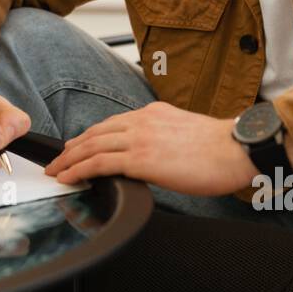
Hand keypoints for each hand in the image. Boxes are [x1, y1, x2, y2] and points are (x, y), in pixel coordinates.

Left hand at [44, 102, 254, 195]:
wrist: (236, 148)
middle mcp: (142, 121)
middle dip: (72, 148)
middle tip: (57, 160)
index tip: (78, 145)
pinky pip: (99, 163)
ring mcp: (139, 138)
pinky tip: (69, 178)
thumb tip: (155, 153)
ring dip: (69, 160)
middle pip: (95, 133)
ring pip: (92, 146)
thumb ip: (164, 136)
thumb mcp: (186, 131)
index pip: (112, 123)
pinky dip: (79, 170)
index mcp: (153, 113)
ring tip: (56, 171)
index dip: (90, 135)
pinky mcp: (141, 159)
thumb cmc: (221, 147)